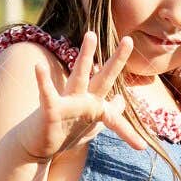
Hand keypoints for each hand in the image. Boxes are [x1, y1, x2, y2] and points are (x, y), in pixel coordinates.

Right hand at [14, 30, 147, 162]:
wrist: (38, 145)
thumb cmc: (64, 133)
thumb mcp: (90, 124)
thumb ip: (108, 112)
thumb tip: (121, 99)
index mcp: (94, 106)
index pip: (116, 107)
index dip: (129, 131)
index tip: (143, 145)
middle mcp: (83, 100)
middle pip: (103, 79)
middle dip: (117, 61)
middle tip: (129, 40)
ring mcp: (67, 103)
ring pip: (78, 78)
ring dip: (84, 58)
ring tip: (90, 35)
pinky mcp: (51, 110)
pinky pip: (48, 94)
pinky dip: (43, 80)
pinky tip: (39, 66)